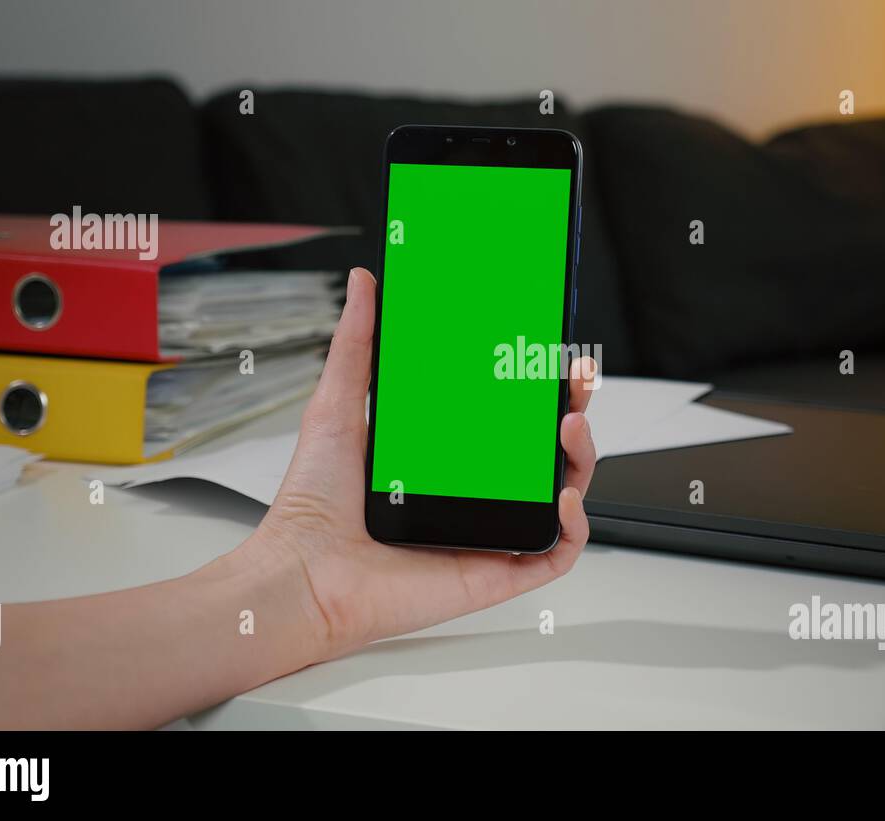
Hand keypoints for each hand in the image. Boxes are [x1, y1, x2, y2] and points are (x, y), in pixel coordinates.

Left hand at [247, 266, 597, 662]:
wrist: (303, 574)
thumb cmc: (314, 505)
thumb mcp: (337, 406)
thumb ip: (356, 343)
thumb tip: (363, 283)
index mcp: (448, 453)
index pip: (511, 412)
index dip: (541, 382)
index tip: (554, 350)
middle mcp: (475, 490)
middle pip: (548, 448)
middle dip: (574, 408)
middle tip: (575, 378)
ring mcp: (490, 529)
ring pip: (564, 493)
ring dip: (581, 456)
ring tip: (568, 425)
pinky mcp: (496, 571)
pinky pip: (556, 552)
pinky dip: (574, 525)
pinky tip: (560, 495)